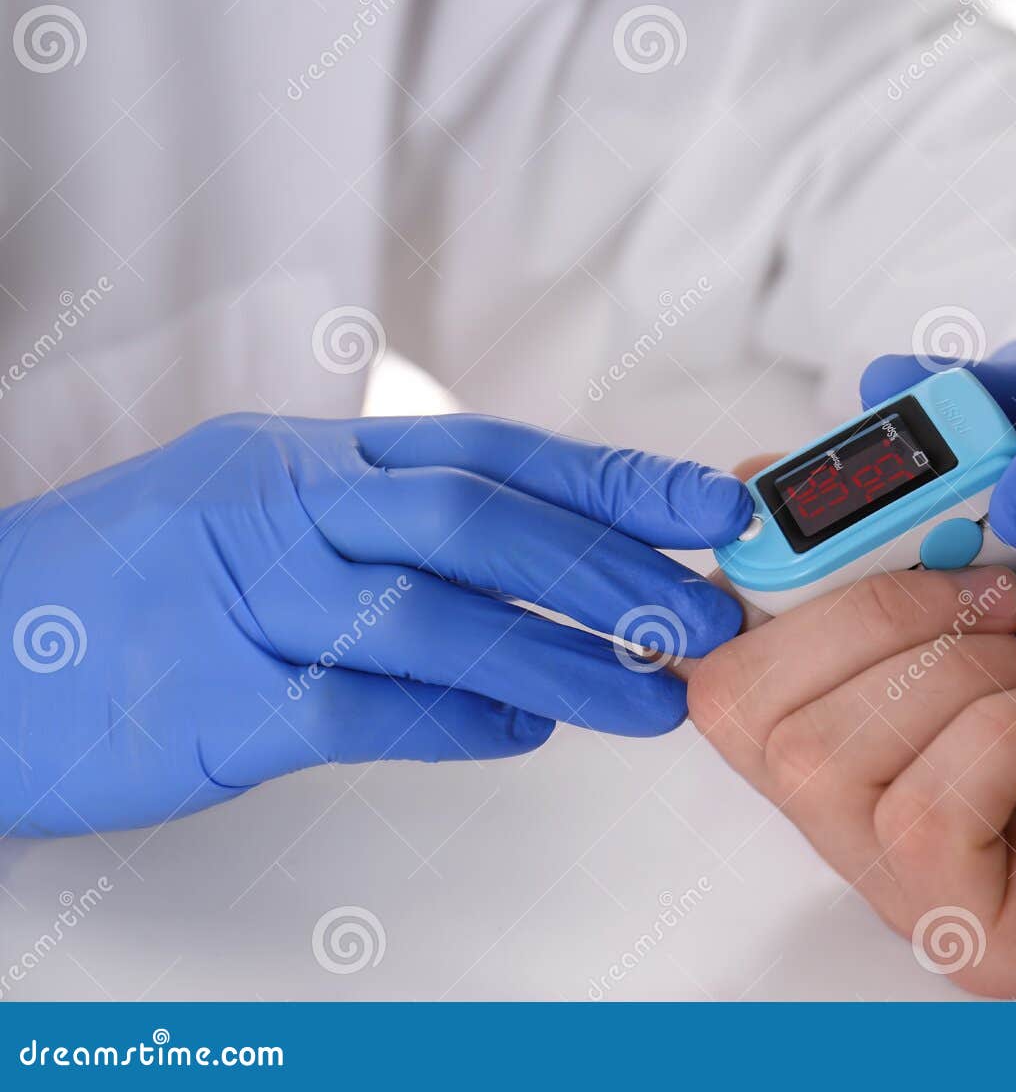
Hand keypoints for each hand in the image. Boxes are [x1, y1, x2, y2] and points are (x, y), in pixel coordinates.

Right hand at [0, 412, 750, 836]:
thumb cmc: (137, 584)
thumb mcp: (263, 516)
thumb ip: (393, 544)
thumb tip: (536, 606)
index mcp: (308, 455)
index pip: (491, 452)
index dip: (610, 479)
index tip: (708, 506)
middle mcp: (285, 507)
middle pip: (478, 521)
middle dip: (609, 566)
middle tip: (706, 611)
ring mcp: (247, 600)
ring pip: (436, 616)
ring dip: (563, 659)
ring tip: (655, 694)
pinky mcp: (214, 699)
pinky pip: (361, 708)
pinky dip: (456, 720)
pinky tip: (524, 733)